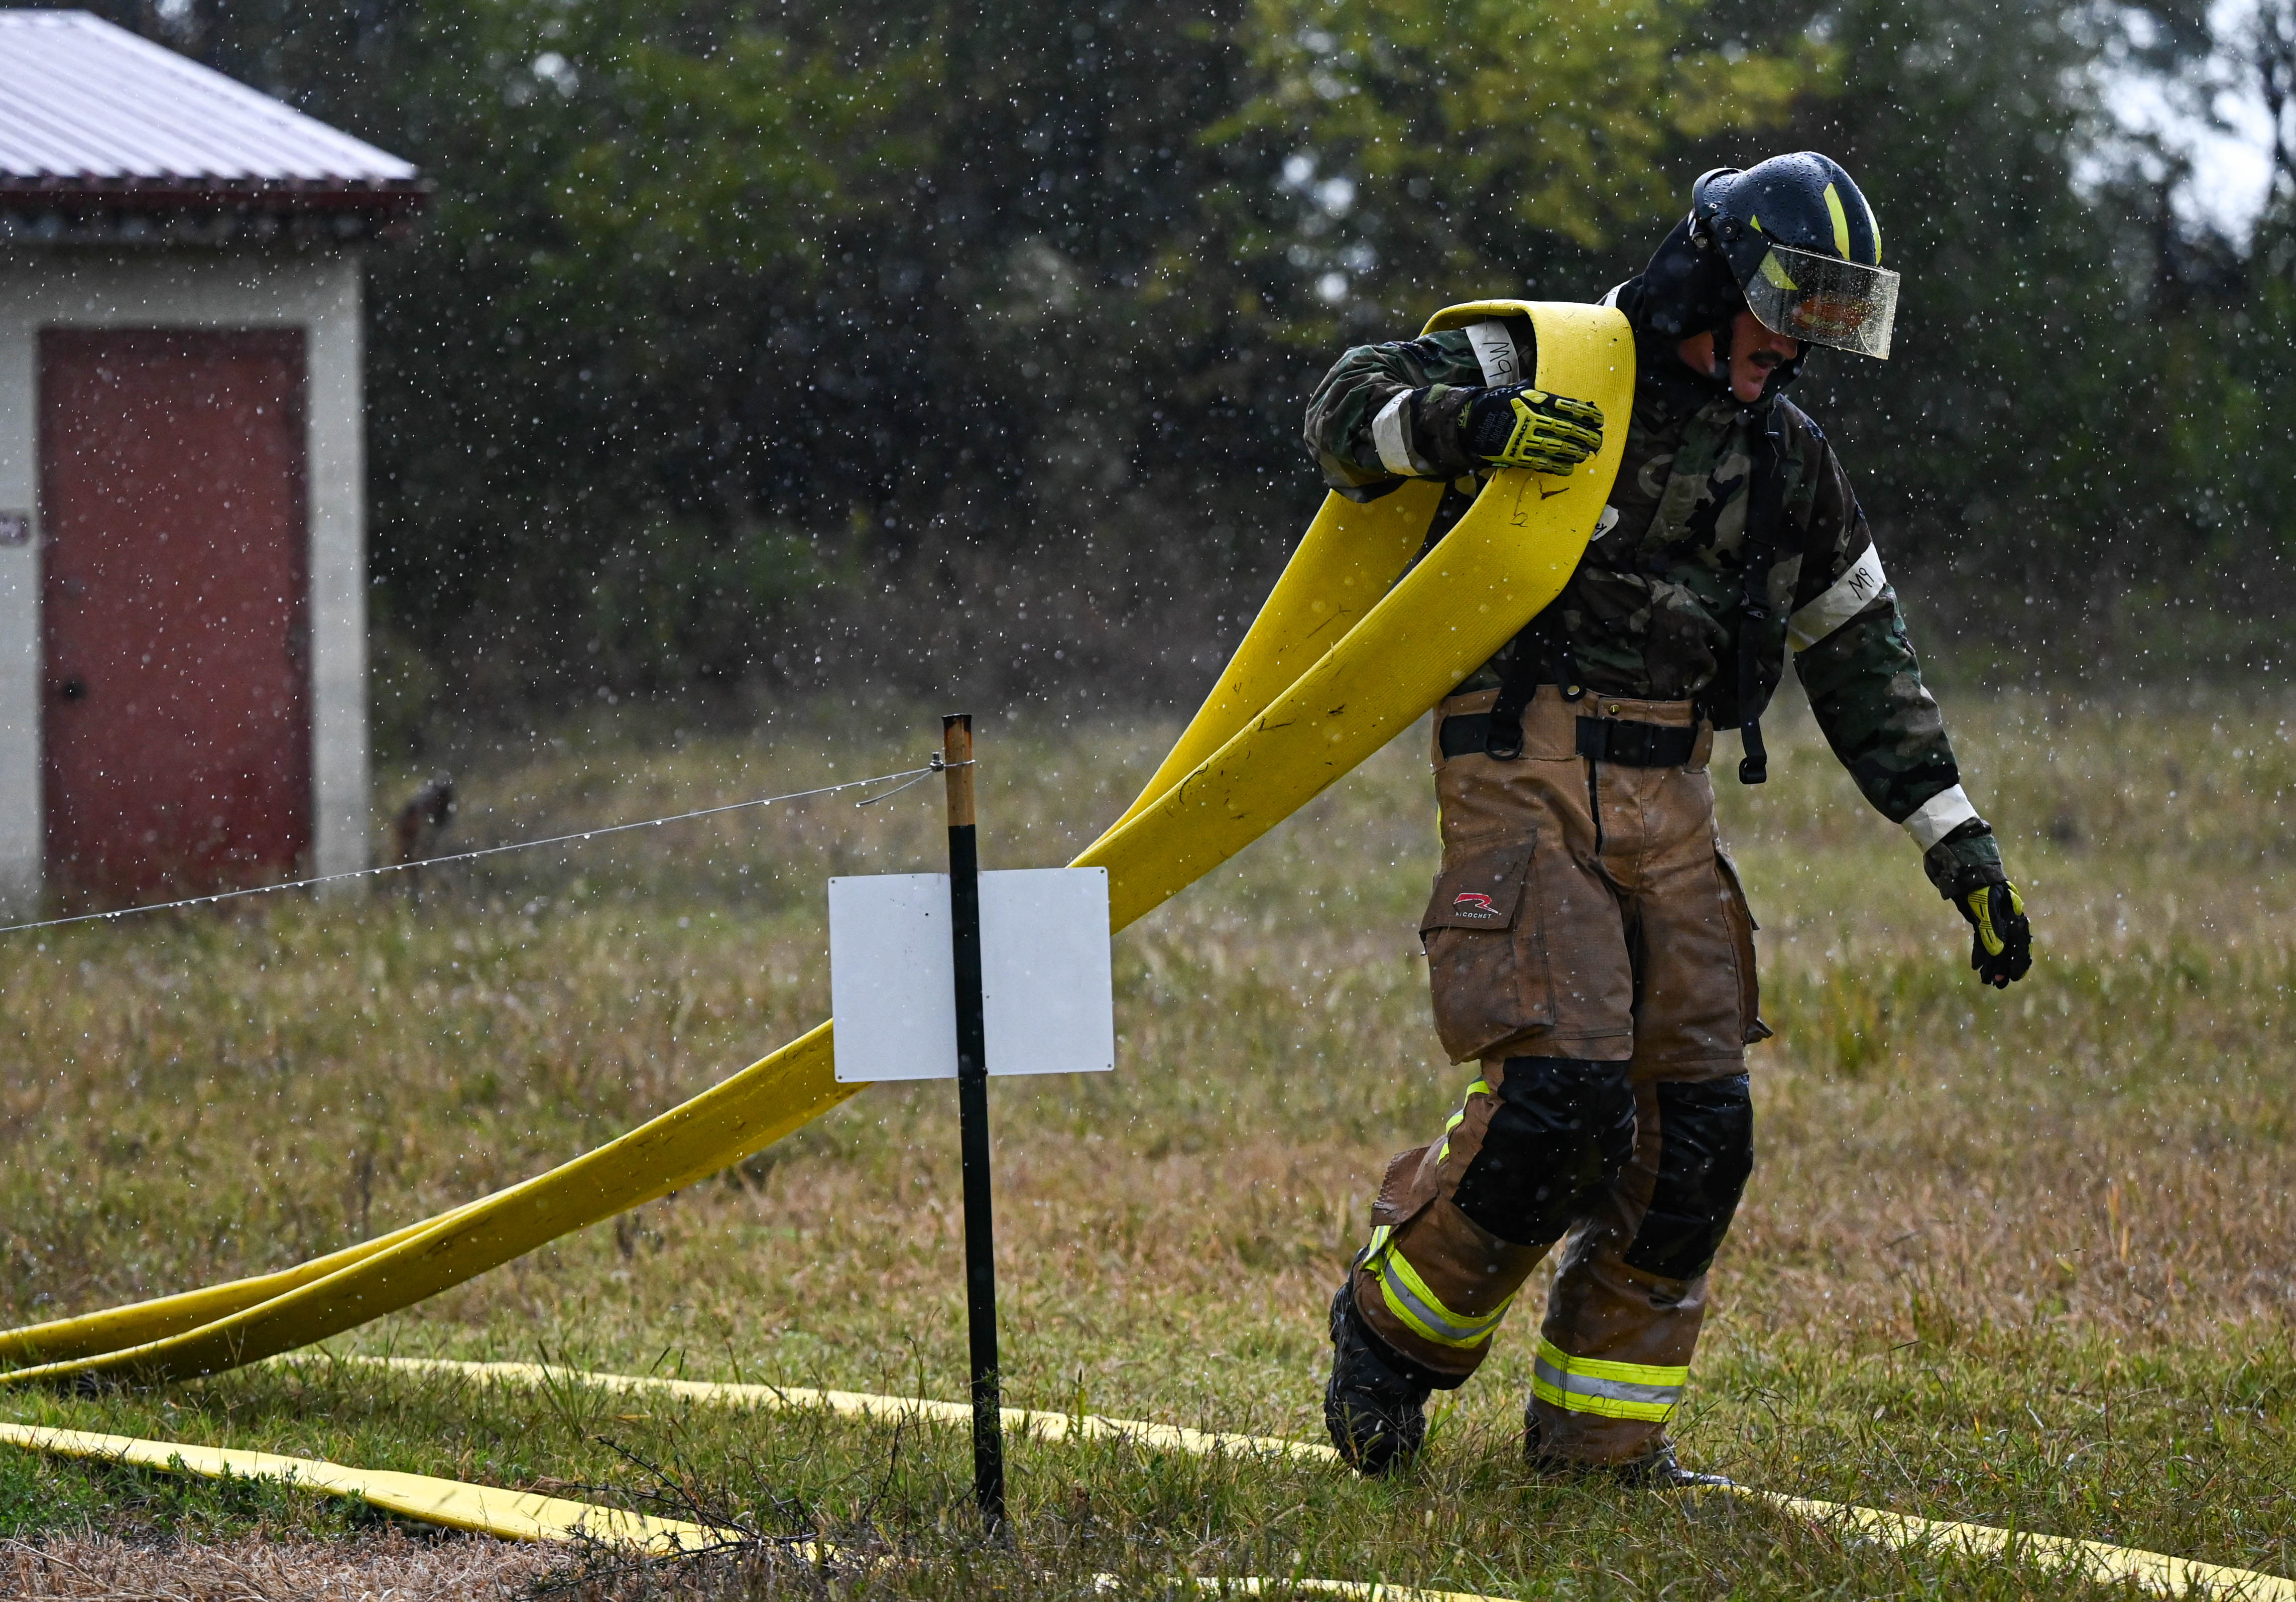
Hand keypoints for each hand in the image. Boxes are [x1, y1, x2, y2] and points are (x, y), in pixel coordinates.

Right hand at [1460, 385, 1604, 474]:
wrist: (1468, 423)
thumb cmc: (1494, 404)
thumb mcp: (1516, 391)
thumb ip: (1538, 396)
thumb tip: (1560, 400)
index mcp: (1533, 401)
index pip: (1567, 407)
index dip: (1585, 414)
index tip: (1598, 419)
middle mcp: (1531, 420)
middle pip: (1566, 429)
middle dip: (1585, 436)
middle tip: (1597, 440)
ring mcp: (1524, 439)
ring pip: (1556, 447)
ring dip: (1574, 452)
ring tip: (1585, 454)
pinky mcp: (1516, 455)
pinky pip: (1541, 463)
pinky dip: (1557, 466)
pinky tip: (1568, 467)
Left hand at [1952, 874, 2030, 987]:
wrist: (1968, 871)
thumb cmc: (1981, 886)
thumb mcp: (1987, 906)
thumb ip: (1992, 928)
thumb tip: (1998, 952)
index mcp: (2015, 917)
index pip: (2021, 943)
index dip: (2019, 960)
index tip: (2015, 976)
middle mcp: (2008, 922)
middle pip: (2009, 949)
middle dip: (2005, 968)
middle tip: (1999, 985)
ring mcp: (1995, 923)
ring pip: (1996, 948)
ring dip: (1992, 965)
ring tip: (1986, 981)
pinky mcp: (1982, 922)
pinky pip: (1983, 942)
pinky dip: (1980, 953)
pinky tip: (1976, 966)